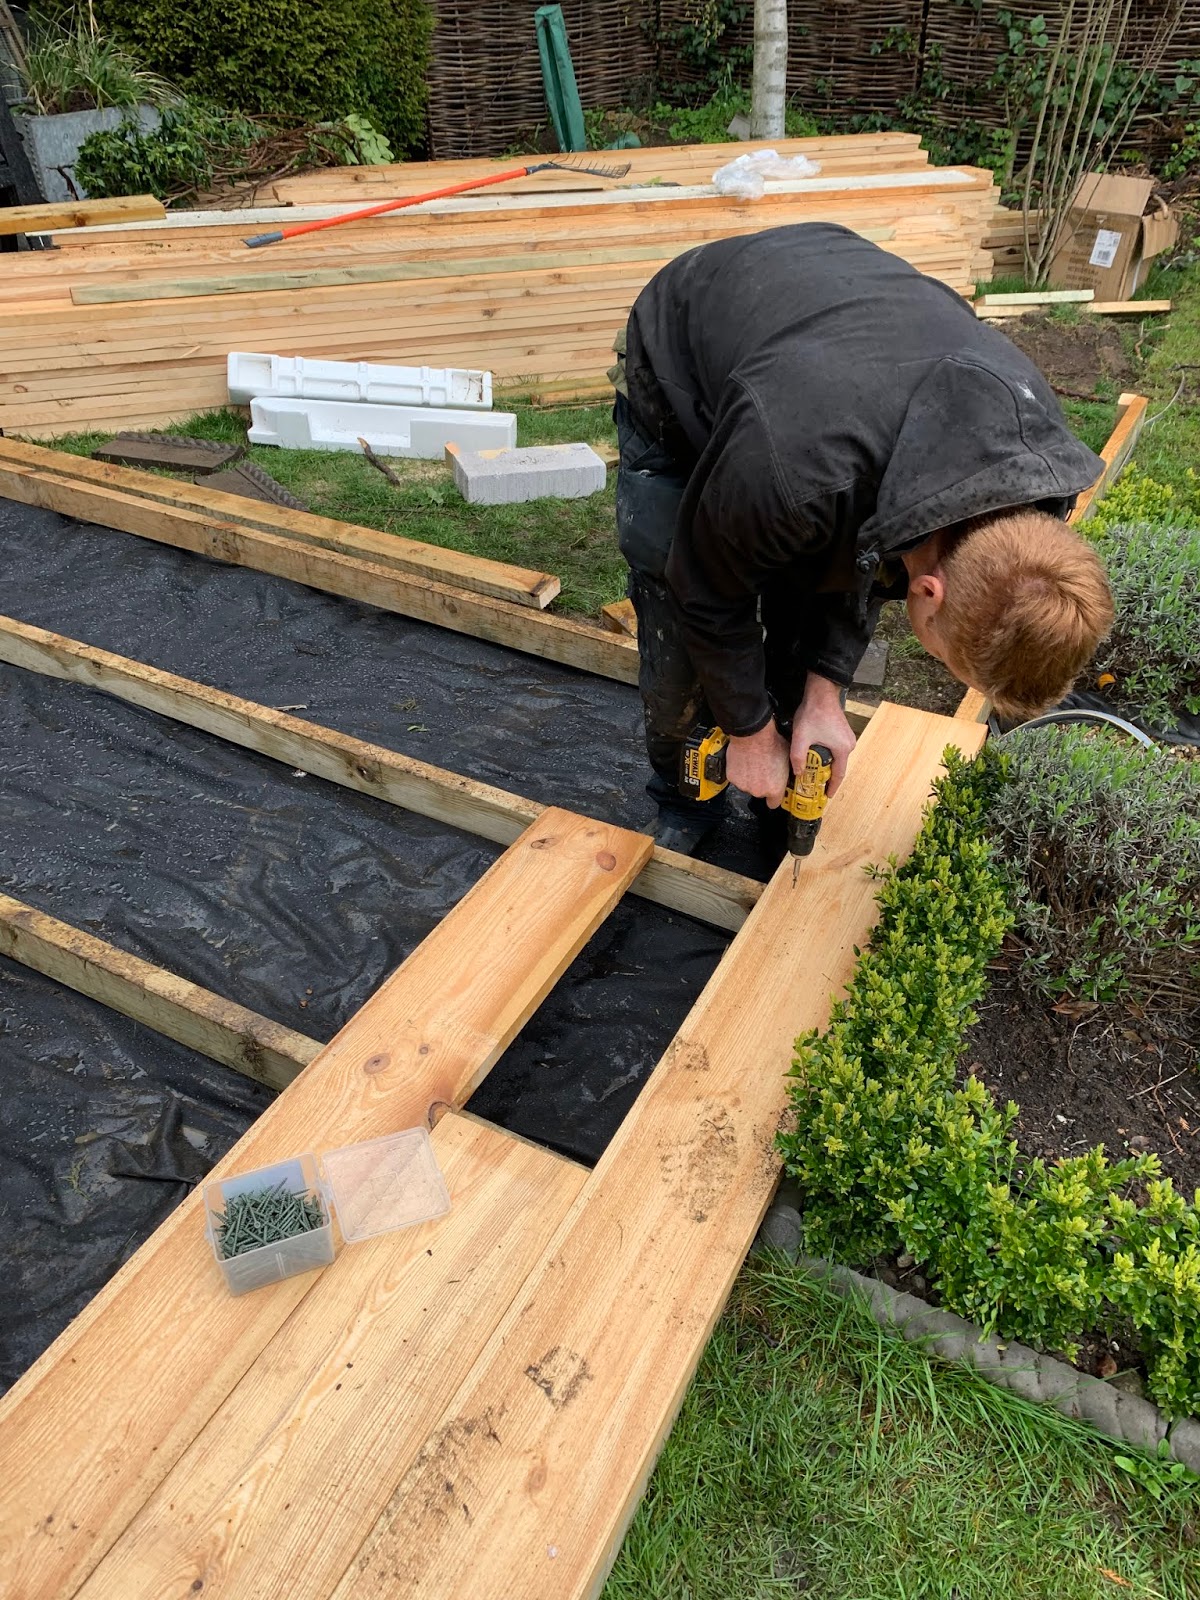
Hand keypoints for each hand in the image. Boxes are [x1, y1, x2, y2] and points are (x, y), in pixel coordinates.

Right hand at [725, 721, 791, 807]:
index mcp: (775, 789)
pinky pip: (736, 778)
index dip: (773, 797)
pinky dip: (739, 772)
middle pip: (759, 793)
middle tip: (762, 770)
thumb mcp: (787, 759)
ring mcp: (744, 786)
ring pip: (747, 785)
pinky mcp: (732, 778)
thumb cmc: (771, 744)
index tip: (773, 791)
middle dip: (761, 784)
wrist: (753, 735)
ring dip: (749, 778)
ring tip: (753, 763)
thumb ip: (785, 773)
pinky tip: (744, 761)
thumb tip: (787, 774)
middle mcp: (758, 791)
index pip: (774, 803)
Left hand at [790, 673, 856, 795]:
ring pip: (837, 758)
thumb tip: (798, 773)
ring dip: (827, 767)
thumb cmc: (813, 714)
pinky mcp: (843, 732)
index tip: (826, 797)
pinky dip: (828, 757)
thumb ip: (798, 758)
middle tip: (816, 787)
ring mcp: (847, 738)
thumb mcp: (801, 738)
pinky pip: (837, 750)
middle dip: (827, 778)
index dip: (832, 788)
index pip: (839, 775)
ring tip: (814, 774)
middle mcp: (848, 745)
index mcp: (842, 749)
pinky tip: (817, 758)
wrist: (821, 693)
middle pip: (838, 767)